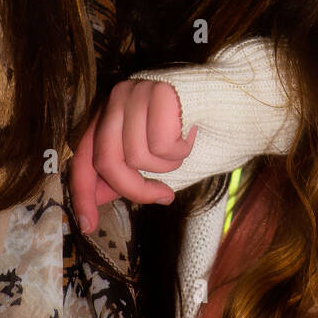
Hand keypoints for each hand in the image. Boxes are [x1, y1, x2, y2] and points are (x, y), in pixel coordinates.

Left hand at [68, 78, 197, 233]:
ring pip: (137, 156)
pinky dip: (181, 150)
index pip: (83, 157)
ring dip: (168, 164)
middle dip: (135, 188)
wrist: (234, 99)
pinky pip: (161, 145)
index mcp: (109, 113)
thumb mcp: (153, 158)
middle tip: (163, 196)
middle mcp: (116, 98)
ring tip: (183, 145)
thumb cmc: (191, 130)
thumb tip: (97, 201)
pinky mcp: (158, 91)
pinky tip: (191, 132)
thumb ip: (124, 174)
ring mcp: (136, 92)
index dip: (83, 193)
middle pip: (107, 161)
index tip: (87, 226)